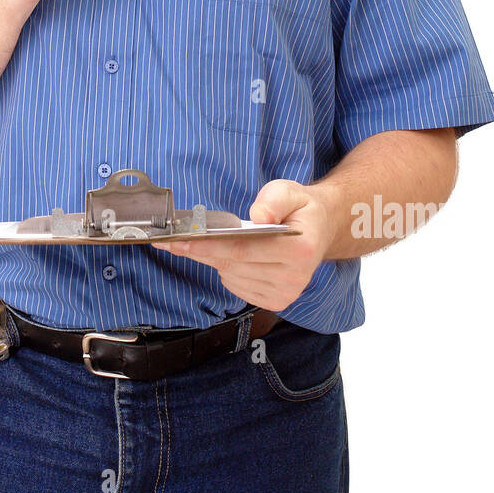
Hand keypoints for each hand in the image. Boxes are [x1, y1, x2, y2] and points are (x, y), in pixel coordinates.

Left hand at [152, 179, 336, 310]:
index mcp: (299, 249)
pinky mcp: (276, 302)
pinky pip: (236, 287)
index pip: (243, 250)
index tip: (181, 241)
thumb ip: (273, 200)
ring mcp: (286, 294)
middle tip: (174, 240)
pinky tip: (232, 257)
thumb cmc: (300, 209)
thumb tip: (259, 216)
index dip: (209, 246)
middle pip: (232, 265)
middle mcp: (295, 278)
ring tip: (206, 243)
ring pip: (231, 277)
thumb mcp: (289, 191)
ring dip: (215, 260)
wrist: (319, 230)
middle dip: (201, 251)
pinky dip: (227, 270)